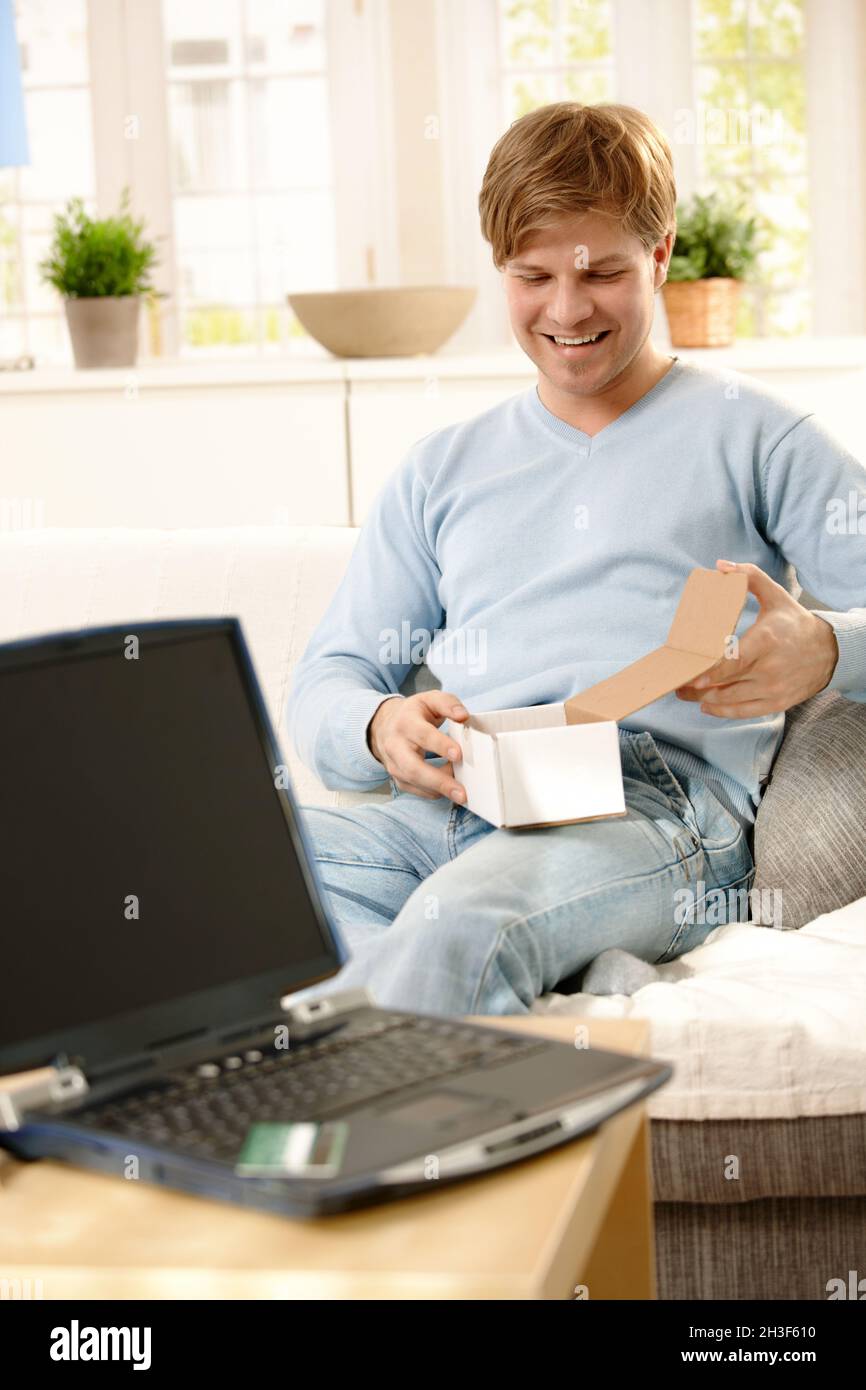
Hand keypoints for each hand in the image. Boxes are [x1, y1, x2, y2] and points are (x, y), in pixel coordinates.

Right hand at [367, 691, 468, 800]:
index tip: (458, 754)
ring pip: (415, 783)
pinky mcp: (399, 779)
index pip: (423, 735)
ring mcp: (394, 765)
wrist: (385, 726)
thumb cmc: (414, 714)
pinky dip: (436, 792)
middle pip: (414, 768)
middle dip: (439, 782)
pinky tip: (451, 789)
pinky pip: (418, 791)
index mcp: (405, 723)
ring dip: (440, 789)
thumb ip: (448, 703)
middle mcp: (396, 746)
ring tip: (462, 792)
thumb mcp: (429, 700)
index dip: (441, 745)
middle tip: (461, 792)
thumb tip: (463, 716)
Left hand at [675, 559, 838, 717]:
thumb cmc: (796, 622)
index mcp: (767, 641)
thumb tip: (720, 565)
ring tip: (686, 693)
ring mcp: (774, 689)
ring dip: (705, 700)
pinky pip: (744, 712)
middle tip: (676, 684)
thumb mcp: (776, 595)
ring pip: (731, 700)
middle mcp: (770, 669)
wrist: (830, 651)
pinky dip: (723, 712)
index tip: (693, 676)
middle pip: (726, 684)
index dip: (712, 673)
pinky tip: (707, 706)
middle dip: (697, 688)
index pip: (735, 662)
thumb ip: (748, 576)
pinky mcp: (777, 703)